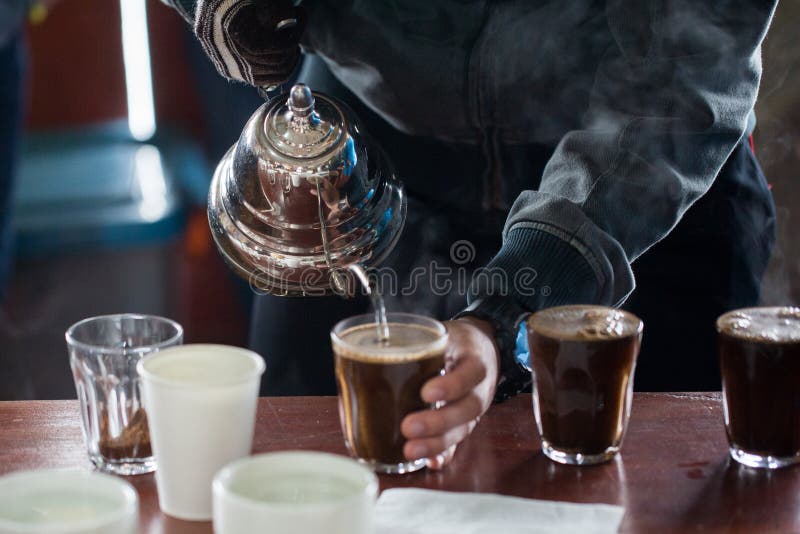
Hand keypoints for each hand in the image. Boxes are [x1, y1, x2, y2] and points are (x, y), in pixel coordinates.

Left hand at [401, 317, 499, 468]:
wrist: (481, 348)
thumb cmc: (455, 341)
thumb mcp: (444, 332)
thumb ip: (417, 341)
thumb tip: (361, 350)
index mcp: (474, 360)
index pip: (468, 373)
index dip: (451, 386)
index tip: (426, 392)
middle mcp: (479, 387)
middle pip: (467, 409)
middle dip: (439, 422)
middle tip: (409, 427)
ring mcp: (474, 408)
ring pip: (463, 429)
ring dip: (437, 443)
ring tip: (410, 450)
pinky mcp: (466, 423)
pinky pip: (459, 442)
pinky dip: (445, 453)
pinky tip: (431, 463)